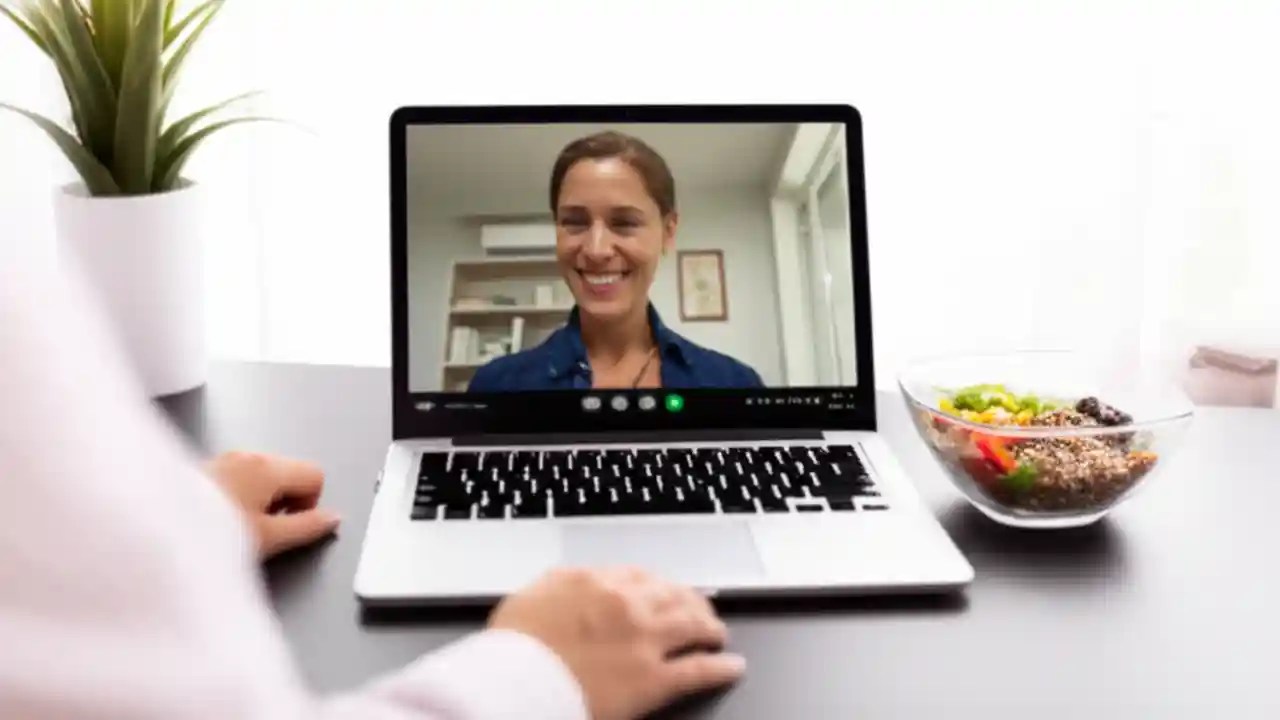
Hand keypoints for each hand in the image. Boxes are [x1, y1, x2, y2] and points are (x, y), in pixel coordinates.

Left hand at [206, 451, 340, 559]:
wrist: (152, 533)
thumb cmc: (209, 534)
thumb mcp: (268, 538)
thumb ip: (308, 527)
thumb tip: (332, 519)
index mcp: (268, 467)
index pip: (315, 475)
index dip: (309, 504)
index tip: (287, 524)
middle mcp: (247, 456)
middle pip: (289, 473)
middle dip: (284, 501)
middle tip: (261, 529)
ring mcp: (224, 459)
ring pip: (263, 477)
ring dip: (260, 501)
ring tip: (237, 526)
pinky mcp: (205, 469)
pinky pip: (239, 478)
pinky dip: (238, 497)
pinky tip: (219, 519)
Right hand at [488, 566, 744, 719]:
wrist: (514, 686)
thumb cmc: (513, 649)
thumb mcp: (528, 598)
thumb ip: (558, 585)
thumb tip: (572, 582)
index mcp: (595, 582)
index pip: (638, 576)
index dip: (656, 585)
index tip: (661, 590)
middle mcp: (626, 605)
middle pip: (673, 595)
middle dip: (690, 600)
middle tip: (699, 607)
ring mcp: (644, 641)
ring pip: (693, 624)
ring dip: (710, 627)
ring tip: (718, 633)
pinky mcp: (654, 679)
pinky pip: (699, 670)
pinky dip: (721, 667)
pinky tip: (732, 666)